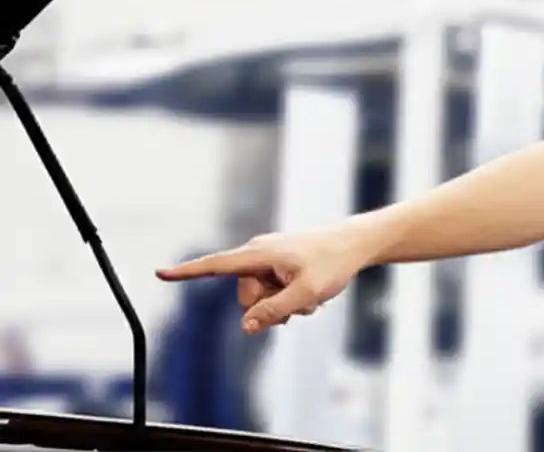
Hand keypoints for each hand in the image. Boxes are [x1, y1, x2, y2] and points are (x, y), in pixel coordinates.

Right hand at [156, 229, 366, 333]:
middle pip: (245, 297)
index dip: (187, 272)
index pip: (215, 266)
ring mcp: (268, 260)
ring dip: (283, 305)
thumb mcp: (305, 294)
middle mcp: (258, 254)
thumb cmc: (332, 263)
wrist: (355, 244)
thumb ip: (274, 311)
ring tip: (310, 296)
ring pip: (261, 298)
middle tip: (300, 302)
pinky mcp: (278, 266)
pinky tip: (311, 293)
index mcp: (258, 254)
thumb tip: (245, 326)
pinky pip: (273, 293)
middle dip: (268, 308)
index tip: (159, 273)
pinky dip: (290, 299)